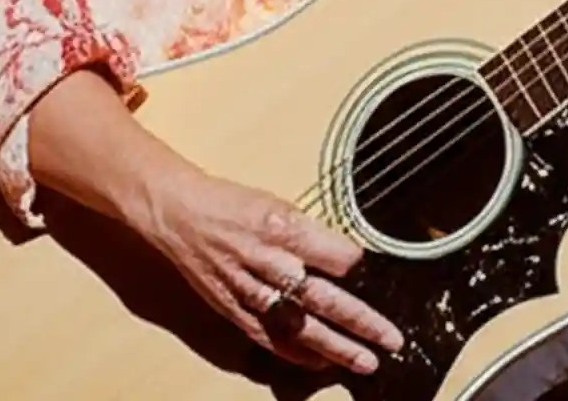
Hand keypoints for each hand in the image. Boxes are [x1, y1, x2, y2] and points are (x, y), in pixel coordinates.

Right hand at [131, 167, 403, 372]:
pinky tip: (322, 363)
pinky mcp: (233, 308)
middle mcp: (268, 262)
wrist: (178, 215)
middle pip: (323, 298)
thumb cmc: (231, 205)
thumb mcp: (279, 204)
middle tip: (390, 338)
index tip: (388, 283)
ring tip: (366, 361)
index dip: (363, 271)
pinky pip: (269, 336)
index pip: (335, 255)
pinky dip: (297, 352)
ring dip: (335, 346)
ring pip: (299, 325)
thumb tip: (351, 258)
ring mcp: (249, 290)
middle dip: (360, 321)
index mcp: (283, 227)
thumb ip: (314, 234)